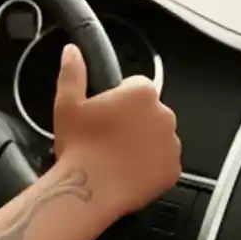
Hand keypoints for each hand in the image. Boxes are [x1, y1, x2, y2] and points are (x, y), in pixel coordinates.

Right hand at [52, 44, 180, 219]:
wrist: (89, 188)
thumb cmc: (79, 146)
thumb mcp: (67, 103)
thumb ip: (73, 72)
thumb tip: (72, 51)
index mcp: (140, 94)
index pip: (136, 84)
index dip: (118, 96)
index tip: (106, 111)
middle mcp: (163, 115)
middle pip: (149, 110)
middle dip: (133, 119)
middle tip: (107, 134)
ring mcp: (172, 144)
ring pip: (157, 135)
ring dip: (142, 140)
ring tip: (115, 153)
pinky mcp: (173, 169)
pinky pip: (163, 160)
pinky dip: (149, 163)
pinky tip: (126, 168)